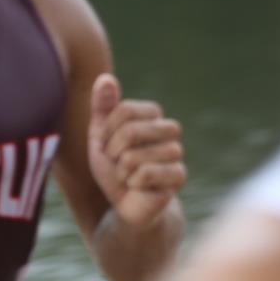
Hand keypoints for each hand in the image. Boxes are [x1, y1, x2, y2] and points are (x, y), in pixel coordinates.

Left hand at [88, 74, 185, 227]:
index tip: (108, 144)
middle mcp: (168, 130)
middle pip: (131, 130)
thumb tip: (106, 78)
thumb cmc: (113, 166)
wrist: (125, 202)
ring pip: (135, 156)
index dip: (108, 131)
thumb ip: (102, 107)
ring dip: (122, 170)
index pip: (125, 110)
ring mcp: (176, 152)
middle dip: (114, 151)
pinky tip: (137, 186)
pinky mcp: (178, 175)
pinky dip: (132, 182)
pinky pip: (146, 173)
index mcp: (152, 115)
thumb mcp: (101, 135)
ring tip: (127, 175)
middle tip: (117, 162)